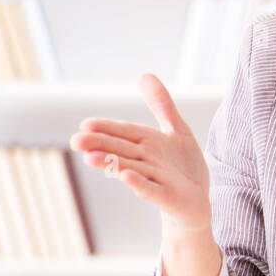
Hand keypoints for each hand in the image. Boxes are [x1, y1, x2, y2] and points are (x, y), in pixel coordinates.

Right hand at [68, 73, 210, 241]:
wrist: (199, 201)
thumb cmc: (183, 167)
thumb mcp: (176, 129)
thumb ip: (161, 104)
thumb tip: (144, 75)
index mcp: (148, 144)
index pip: (125, 132)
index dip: (108, 128)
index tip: (85, 124)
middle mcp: (147, 161)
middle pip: (121, 150)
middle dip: (100, 145)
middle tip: (76, 141)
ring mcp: (155, 179)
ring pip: (130, 168)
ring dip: (111, 163)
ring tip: (91, 158)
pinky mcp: (166, 197)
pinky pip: (151, 190)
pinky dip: (139, 183)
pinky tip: (126, 177)